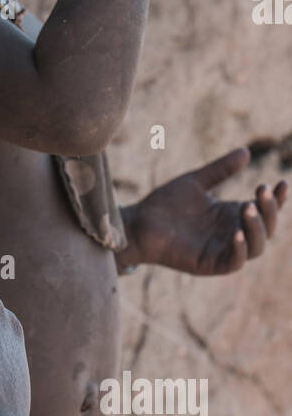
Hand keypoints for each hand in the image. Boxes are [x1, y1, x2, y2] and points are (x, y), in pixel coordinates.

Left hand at [122, 147, 287, 273]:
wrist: (138, 223)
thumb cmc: (165, 204)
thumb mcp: (196, 182)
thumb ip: (220, 170)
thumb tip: (246, 151)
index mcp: (231, 214)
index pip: (264, 209)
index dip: (277, 199)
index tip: (283, 182)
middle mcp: (232, 233)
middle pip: (266, 227)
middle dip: (269, 209)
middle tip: (260, 190)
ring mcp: (223, 250)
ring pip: (257, 246)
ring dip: (257, 227)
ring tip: (247, 206)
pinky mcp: (210, 264)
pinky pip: (234, 261)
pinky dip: (240, 249)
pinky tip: (236, 233)